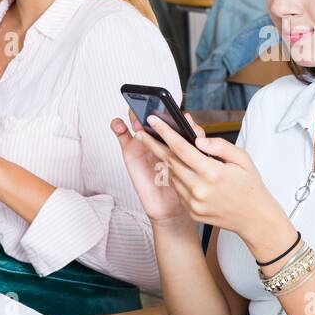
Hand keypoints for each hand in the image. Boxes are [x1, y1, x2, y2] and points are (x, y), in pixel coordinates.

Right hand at [110, 110, 189, 224]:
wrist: (172, 208)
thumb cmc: (186, 185)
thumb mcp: (197, 162)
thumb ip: (196, 141)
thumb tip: (189, 120)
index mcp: (176, 138)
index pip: (172, 118)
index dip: (170, 111)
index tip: (169, 107)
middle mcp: (159, 138)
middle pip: (153, 117)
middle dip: (150, 109)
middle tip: (149, 105)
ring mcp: (143, 144)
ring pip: (137, 122)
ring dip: (135, 115)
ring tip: (136, 114)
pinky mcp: (130, 151)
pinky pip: (122, 135)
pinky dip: (118, 126)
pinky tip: (119, 124)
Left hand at [134, 113, 286, 251]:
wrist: (254, 218)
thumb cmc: (249, 185)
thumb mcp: (242, 158)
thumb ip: (219, 146)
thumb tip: (197, 139)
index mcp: (212, 173)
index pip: (181, 148)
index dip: (165, 133)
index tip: (152, 121)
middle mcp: (199, 189)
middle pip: (170, 161)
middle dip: (154, 145)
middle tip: (142, 132)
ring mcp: (193, 202)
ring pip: (172, 175)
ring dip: (166, 161)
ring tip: (161, 148)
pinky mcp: (191, 211)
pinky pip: (178, 189)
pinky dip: (176, 176)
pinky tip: (179, 169)